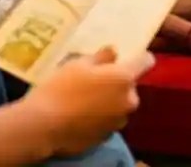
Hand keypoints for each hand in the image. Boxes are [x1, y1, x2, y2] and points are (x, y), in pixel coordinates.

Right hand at [21, 47, 153, 156]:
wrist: (44, 127)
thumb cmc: (62, 88)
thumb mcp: (78, 64)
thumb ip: (101, 57)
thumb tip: (113, 53)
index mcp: (124, 78)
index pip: (146, 61)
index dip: (138, 57)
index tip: (126, 57)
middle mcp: (128, 101)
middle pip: (129, 87)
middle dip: (116, 84)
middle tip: (94, 81)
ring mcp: (119, 122)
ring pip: (119, 106)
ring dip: (108, 102)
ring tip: (83, 101)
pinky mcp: (107, 137)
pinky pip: (108, 122)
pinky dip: (99, 118)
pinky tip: (79, 116)